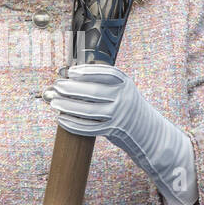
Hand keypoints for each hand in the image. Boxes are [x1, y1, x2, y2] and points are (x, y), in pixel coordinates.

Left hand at [49, 64, 198, 204]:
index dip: (86, 71)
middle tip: (56, 86)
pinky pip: (89, 128)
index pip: (105, 73)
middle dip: (71, 89)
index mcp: (125, 84)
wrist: (149, 133)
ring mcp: (119, 116)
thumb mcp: (122, 91)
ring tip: (54, 102)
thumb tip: (69, 78)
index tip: (70, 71)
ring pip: (88, 111)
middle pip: (93, 92)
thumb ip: (102, 84)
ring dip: (68, 106)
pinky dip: (73, 124)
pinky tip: (62, 120)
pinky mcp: (113, 131)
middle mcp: (124, 98)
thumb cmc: (128, 107)